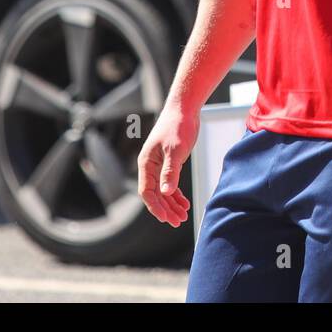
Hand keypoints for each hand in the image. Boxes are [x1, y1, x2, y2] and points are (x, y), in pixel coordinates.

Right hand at [137, 99, 197, 226]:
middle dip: (165, 209)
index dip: (155, 207)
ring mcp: (159, 165)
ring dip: (172, 204)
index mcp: (146, 164)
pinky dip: (177, 195)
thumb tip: (165, 192)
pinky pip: (170, 183)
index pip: (146, 192)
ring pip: (163, 191)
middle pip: (155, 194)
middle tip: (178, 221)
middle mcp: (150, 167)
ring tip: (183, 216)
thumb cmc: (178, 126)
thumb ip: (170, 171)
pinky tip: (184, 203)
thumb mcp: (175, 150)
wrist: (184, 109)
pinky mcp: (170, 163)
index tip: (166, 219)